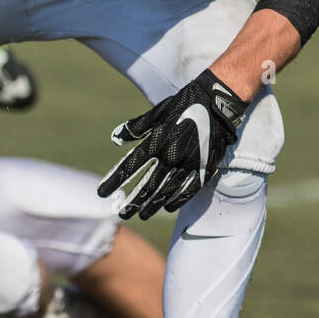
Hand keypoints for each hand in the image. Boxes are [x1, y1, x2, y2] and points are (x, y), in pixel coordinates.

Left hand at [98, 69, 248, 219]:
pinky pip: (189, 190)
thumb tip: (115, 139)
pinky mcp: (204, 167)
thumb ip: (135, 128)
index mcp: (156, 141)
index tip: (102, 192)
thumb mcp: (157, 112)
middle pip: (147, 185)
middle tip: (122, 213)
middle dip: (133, 201)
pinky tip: (167, 207)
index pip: (130, 166)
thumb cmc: (184, 104)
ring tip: (142, 215)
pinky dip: (177, 200)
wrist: (216, 102)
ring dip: (152, 205)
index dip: (115, 181)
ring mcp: (188, 163)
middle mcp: (170, 155)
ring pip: (166, 191)